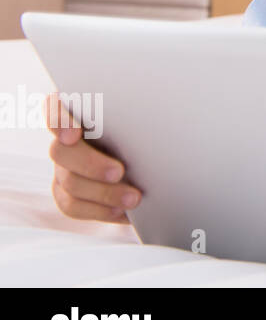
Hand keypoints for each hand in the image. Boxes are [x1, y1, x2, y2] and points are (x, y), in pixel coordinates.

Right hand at [44, 92, 140, 223]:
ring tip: (133, 198)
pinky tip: (120, 211)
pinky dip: (98, 210)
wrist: (149, 158)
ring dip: (102, 192)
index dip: (59, 122)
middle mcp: (64, 139)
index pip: (55, 108)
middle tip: (119, 172)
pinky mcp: (65, 192)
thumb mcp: (142, 116)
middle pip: (60, 151)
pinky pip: (73, 206)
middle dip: (90, 164)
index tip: (74, 135)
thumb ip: (135, 114)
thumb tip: (156, 119)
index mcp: (79, 110)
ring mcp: (62, 167)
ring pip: (69, 182)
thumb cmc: (146, 128)